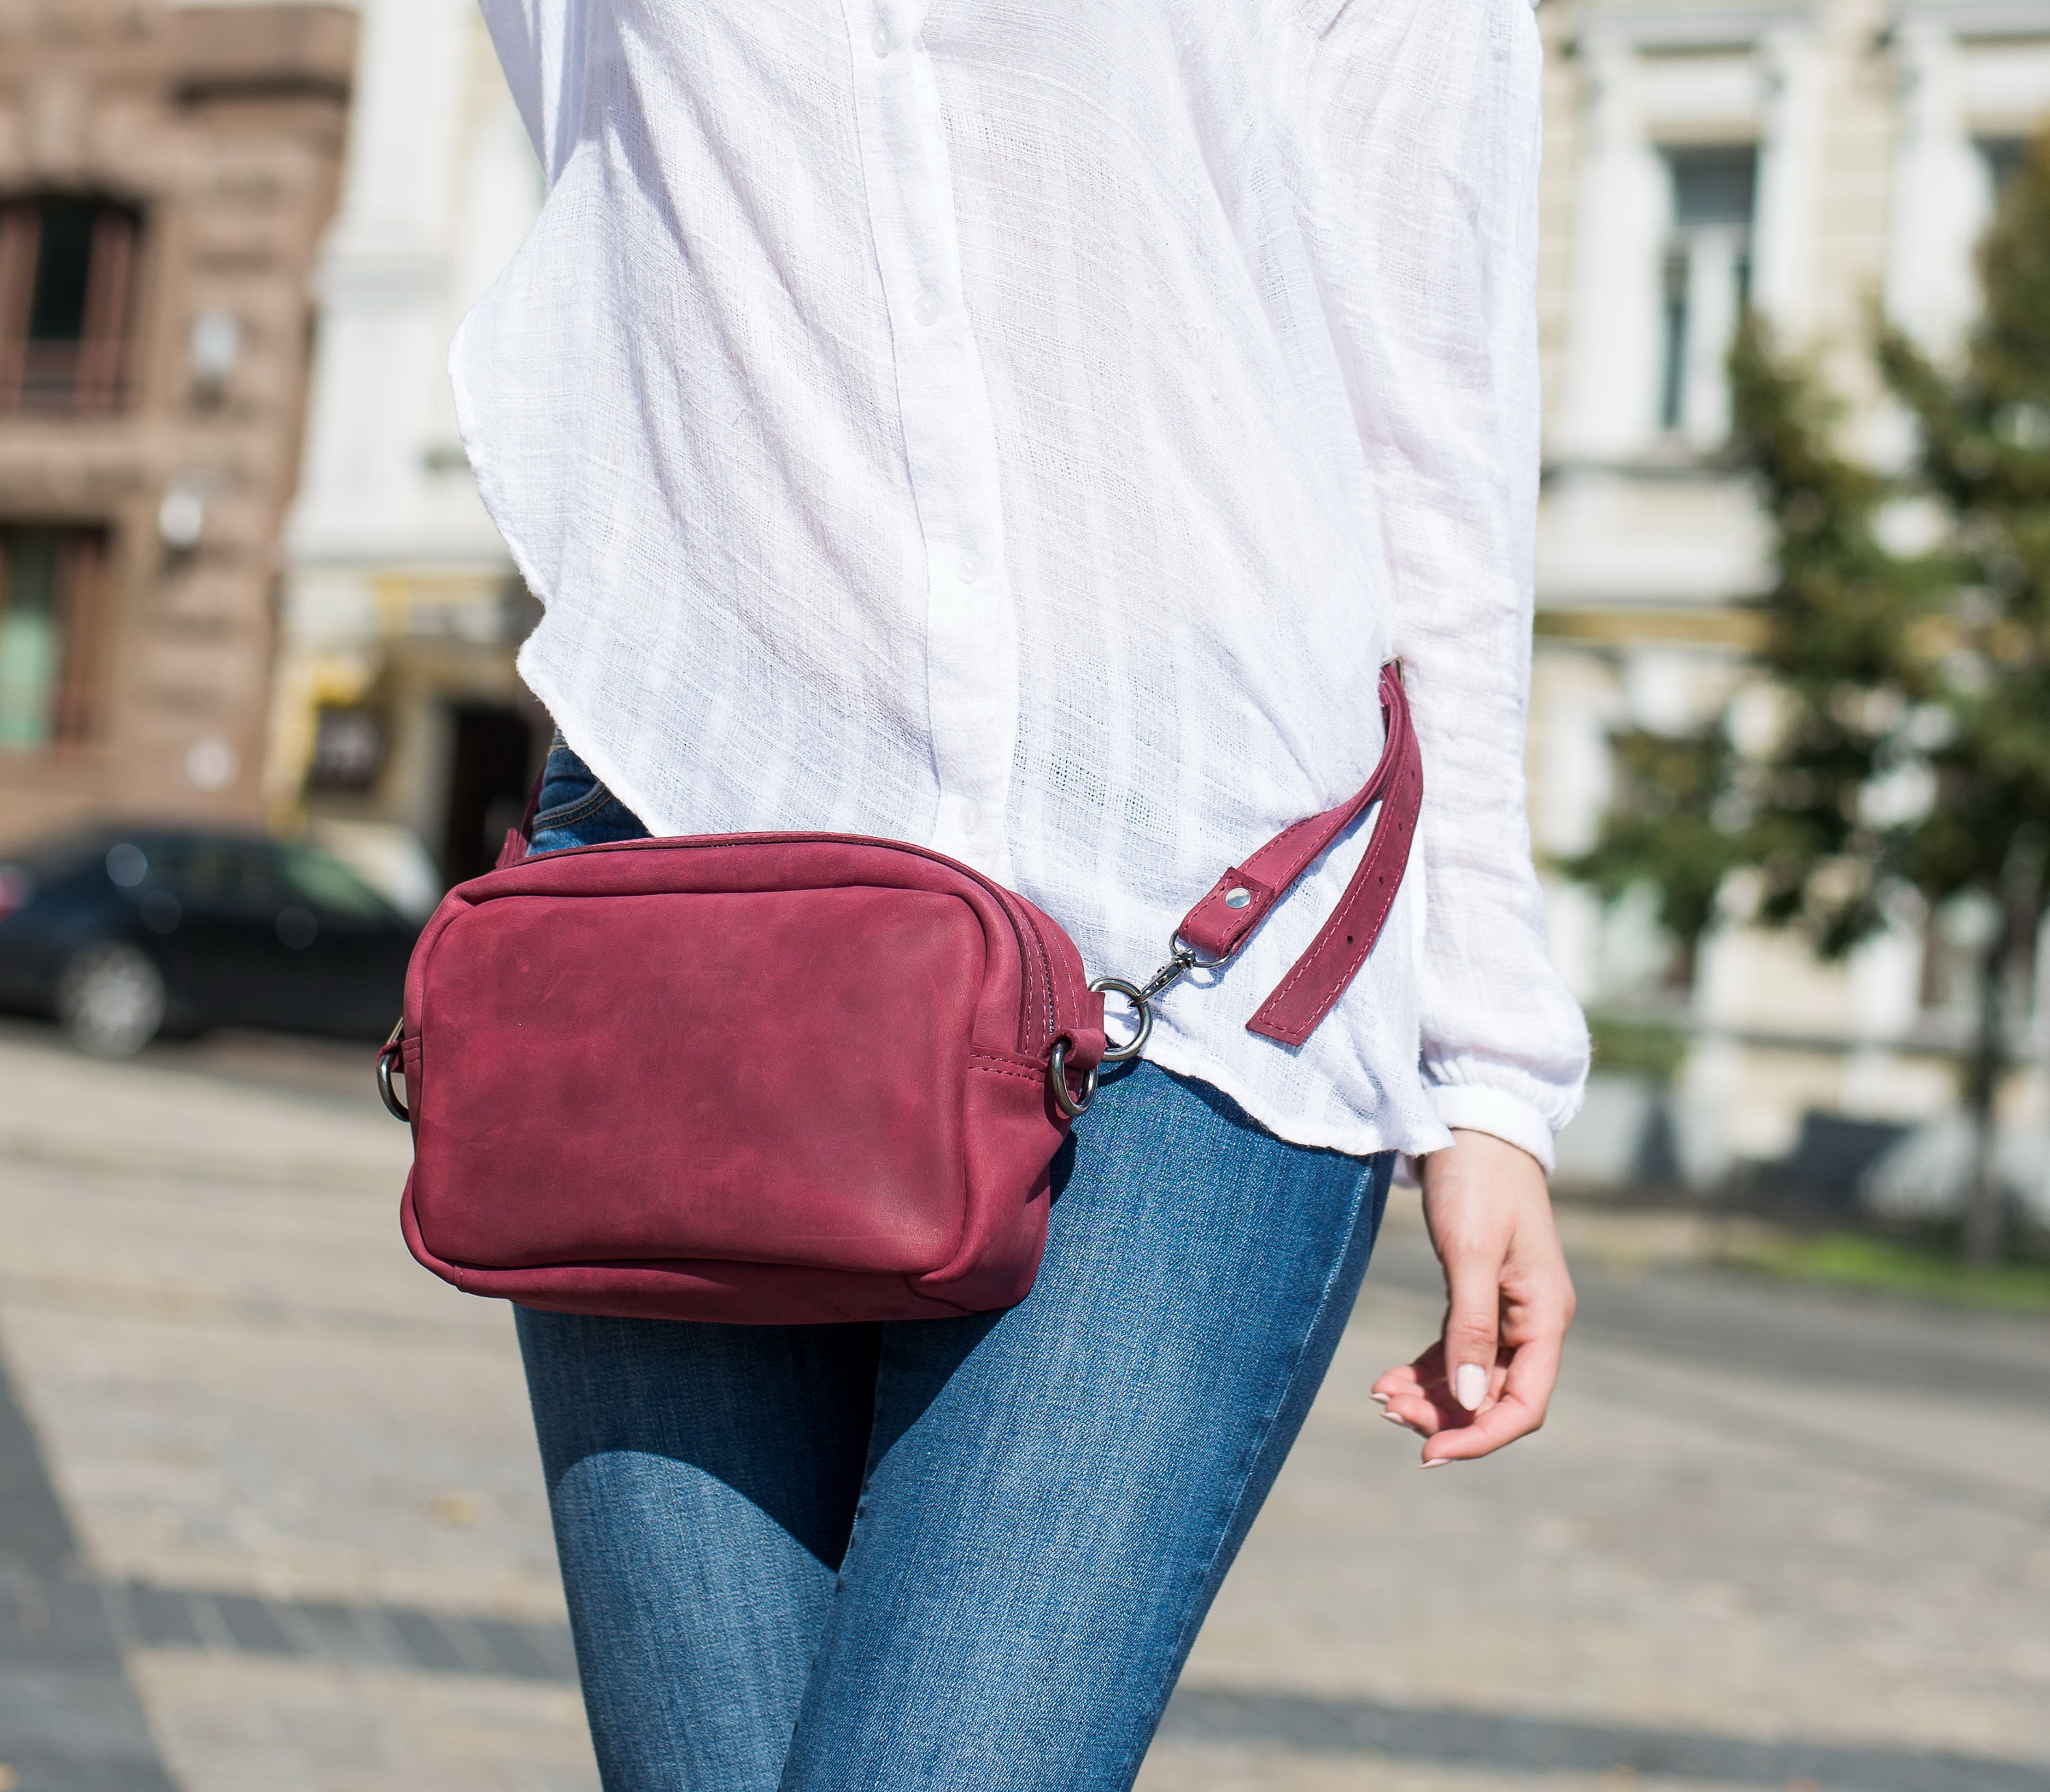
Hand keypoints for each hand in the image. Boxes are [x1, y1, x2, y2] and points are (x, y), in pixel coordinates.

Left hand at [1372, 1129, 1574, 1465]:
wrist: (1474, 1125)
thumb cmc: (1478, 1181)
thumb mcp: (1472, 1253)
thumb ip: (1471, 1326)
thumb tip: (1472, 1398)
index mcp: (1545, 1316)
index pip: (1525, 1403)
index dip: (1481, 1436)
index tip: (1430, 1452)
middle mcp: (1533, 1320)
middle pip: (1496, 1396)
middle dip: (1445, 1414)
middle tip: (1387, 1410)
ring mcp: (1508, 1309)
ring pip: (1474, 1377)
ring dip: (1430, 1395)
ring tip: (1380, 1396)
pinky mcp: (1481, 1295)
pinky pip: (1458, 1349)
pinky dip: (1426, 1368)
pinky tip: (1390, 1378)